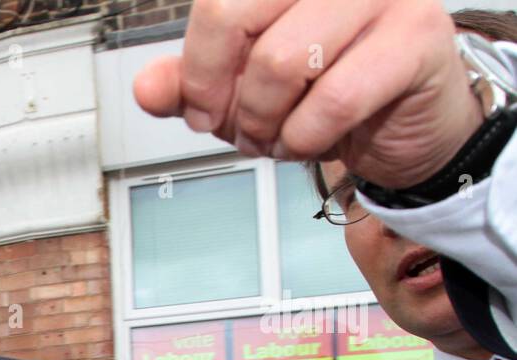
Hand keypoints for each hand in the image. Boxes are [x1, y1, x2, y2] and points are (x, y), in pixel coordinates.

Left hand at [133, 0, 484, 188]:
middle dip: (228, 96)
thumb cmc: (326, 93)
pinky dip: (307, 138)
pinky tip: (312, 140)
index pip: (215, 4)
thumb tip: (146, 88)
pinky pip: (334, 100)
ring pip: (281, 63)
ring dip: (268, 123)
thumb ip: (191, 84)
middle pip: (235, 21)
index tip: (202, 109)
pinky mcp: (418, 36)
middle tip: (242, 129)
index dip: (196, 70)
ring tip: (280, 136)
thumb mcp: (243, 91)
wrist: (403, 127)